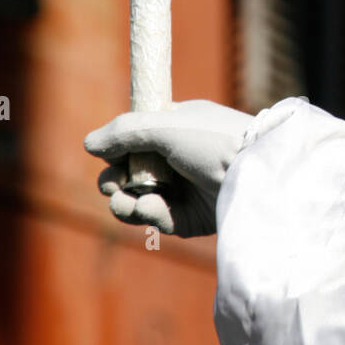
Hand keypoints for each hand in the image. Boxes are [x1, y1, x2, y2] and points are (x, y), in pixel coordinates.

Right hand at [84, 100, 255, 236]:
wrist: (255, 175)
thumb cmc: (215, 141)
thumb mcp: (167, 125)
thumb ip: (125, 131)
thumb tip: (89, 144)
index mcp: (175, 129)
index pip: (134, 140)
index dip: (117, 149)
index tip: (109, 154)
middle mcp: (176, 159)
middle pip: (128, 174)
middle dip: (112, 182)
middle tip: (112, 186)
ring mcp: (183, 190)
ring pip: (136, 200)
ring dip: (123, 202)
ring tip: (125, 201)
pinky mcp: (188, 219)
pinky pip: (155, 219)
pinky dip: (147, 214)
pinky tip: (149, 209)